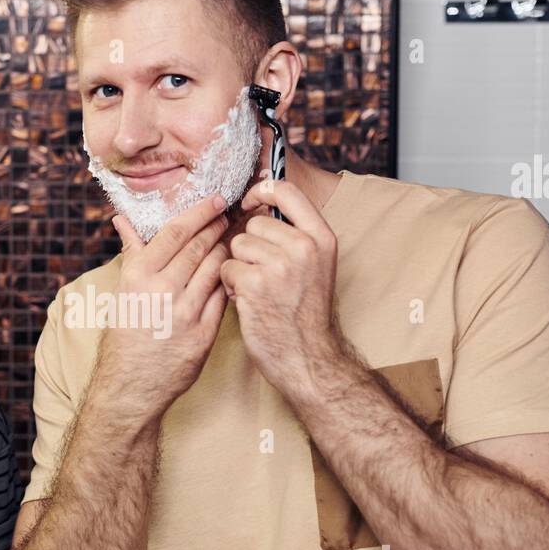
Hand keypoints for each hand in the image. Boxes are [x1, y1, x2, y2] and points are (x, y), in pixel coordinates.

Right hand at [97, 195, 231, 420]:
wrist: (130, 385)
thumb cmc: (125, 335)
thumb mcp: (122, 292)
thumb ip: (131, 254)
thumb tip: (123, 220)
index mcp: (139, 275)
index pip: (176, 231)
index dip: (200, 212)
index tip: (216, 200)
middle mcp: (162, 290)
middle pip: (200, 246)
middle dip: (219, 227)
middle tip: (232, 214)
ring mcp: (184, 312)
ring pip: (216, 268)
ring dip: (228, 251)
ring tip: (236, 239)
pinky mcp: (203, 333)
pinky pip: (223, 298)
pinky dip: (229, 281)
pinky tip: (235, 272)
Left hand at [219, 179, 345, 395]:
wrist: (308, 358)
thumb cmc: (305, 314)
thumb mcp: (315, 266)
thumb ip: (295, 236)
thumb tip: (259, 205)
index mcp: (322, 238)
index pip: (287, 191)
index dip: (261, 191)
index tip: (249, 201)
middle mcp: (304, 246)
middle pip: (254, 223)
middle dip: (249, 247)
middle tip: (264, 276)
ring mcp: (280, 264)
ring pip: (237, 245)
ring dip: (239, 267)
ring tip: (257, 290)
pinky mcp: (256, 283)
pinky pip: (226, 268)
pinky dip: (231, 285)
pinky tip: (249, 302)